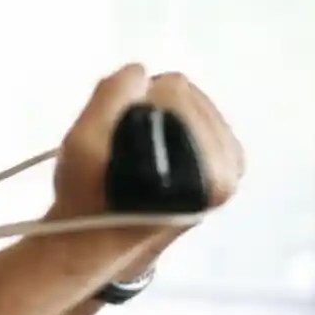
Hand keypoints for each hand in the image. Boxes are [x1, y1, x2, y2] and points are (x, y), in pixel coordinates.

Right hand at [51, 64, 245, 230]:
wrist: (97, 243)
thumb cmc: (87, 197)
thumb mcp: (83, 142)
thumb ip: (112, 94)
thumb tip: (141, 71)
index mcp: (204, 164)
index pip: (171, 88)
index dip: (129, 102)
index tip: (112, 135)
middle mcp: (227, 167)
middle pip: (185, 93)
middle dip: (148, 109)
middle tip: (122, 146)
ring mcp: (231, 169)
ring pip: (192, 103)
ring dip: (160, 118)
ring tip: (135, 151)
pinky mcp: (226, 170)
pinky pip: (199, 118)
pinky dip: (173, 126)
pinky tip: (154, 149)